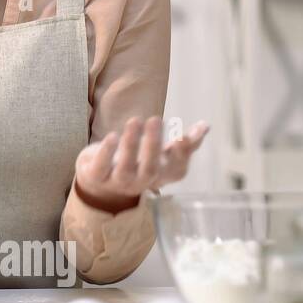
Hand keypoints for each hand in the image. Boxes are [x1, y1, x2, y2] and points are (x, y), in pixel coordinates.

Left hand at [74, 116, 209, 210]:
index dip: (181, 155)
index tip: (183, 136)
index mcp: (159, 177)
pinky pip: (101, 167)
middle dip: (153, 145)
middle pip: (150, 169)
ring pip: (125, 168)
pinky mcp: (95, 177)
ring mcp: (116, 183)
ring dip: (131, 144)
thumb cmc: (134, 163)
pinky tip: (112, 135)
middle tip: (156, 120)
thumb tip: (206, 125)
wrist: (97, 180)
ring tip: (135, 121)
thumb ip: (183, 143)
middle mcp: (140, 183)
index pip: (175, 171)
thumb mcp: (158, 155)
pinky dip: (106, 152)